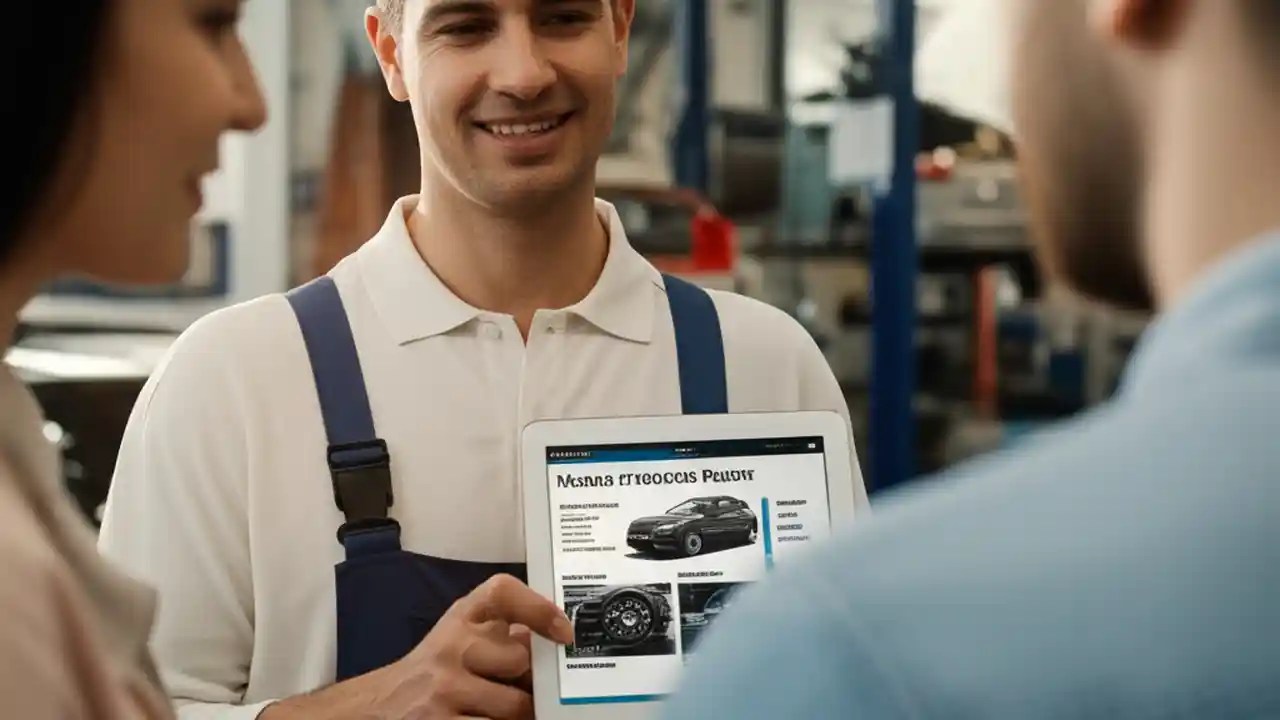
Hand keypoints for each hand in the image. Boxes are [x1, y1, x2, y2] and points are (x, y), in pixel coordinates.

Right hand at [393, 573, 572, 717]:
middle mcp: (450, 648)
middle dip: (528, 680)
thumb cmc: (434, 672)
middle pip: (519, 658)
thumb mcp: (459, 639)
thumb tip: (551, 646)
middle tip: (518, 688)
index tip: (564, 633)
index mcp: (459, 620)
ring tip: (499, 711)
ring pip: (515, 705)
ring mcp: (444, 689)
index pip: (501, 593)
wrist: (378, 708)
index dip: (538, 609)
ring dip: (516, 714)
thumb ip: (498, 636)